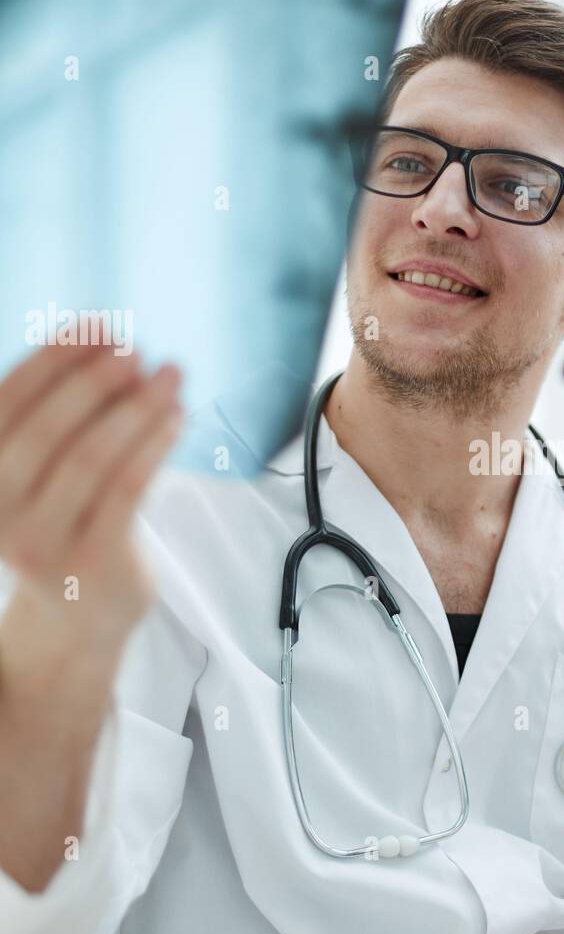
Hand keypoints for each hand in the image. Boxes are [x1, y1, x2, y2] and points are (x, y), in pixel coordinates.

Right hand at [0, 341, 183, 655]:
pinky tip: (177, 418)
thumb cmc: (70, 517)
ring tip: (171, 376)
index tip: (98, 322)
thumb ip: (67, 413)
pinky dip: (154, 446)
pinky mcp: (90, 561)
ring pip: (91, 459)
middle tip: (136, 348)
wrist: (79, 611)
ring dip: (135, 409)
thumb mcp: (51, 465)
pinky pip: (127, 491)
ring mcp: (41, 540)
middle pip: (46, 429)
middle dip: (93, 380)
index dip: (54, 356)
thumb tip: (112, 343)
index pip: (7, 400)